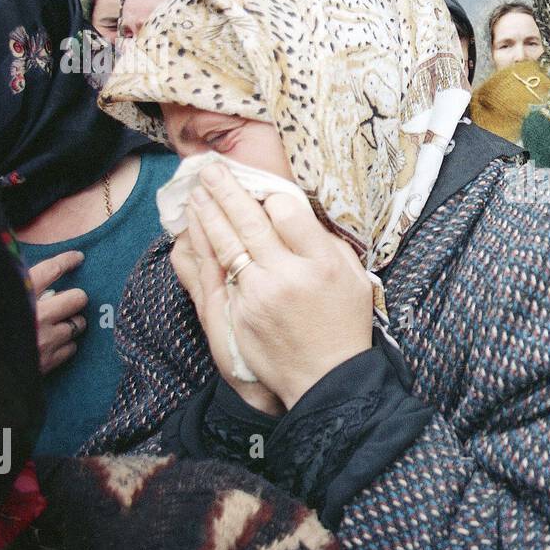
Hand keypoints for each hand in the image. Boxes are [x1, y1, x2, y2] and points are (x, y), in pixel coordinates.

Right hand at [29, 250, 87, 373]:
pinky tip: (51, 342)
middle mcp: (37, 315)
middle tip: (66, 300)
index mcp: (18, 295)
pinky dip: (64, 344)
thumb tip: (38, 272)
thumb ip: (14, 284)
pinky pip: (71, 347)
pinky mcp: (48, 360)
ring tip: (56, 323)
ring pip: (78, 323)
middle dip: (74, 298)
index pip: (52, 269)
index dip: (68, 261)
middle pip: (77, 297)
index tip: (78, 258)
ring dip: (70, 322)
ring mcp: (45, 339)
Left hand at [185, 163, 373, 410]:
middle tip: (211, 170)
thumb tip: (296, 215)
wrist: (326, 379)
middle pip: (250, 221)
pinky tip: (196, 232)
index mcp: (321, 262)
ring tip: (197, 192)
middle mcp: (287, 274)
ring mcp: (258, 295)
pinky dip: (203, 248)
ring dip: (208, 214)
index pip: (287, 211)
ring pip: (226, 243)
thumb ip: (327, 244)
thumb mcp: (353, 279)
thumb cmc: (344, 325)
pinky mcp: (237, 314)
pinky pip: (215, 273)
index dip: (272, 198)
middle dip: (227, 191)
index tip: (267, 196)